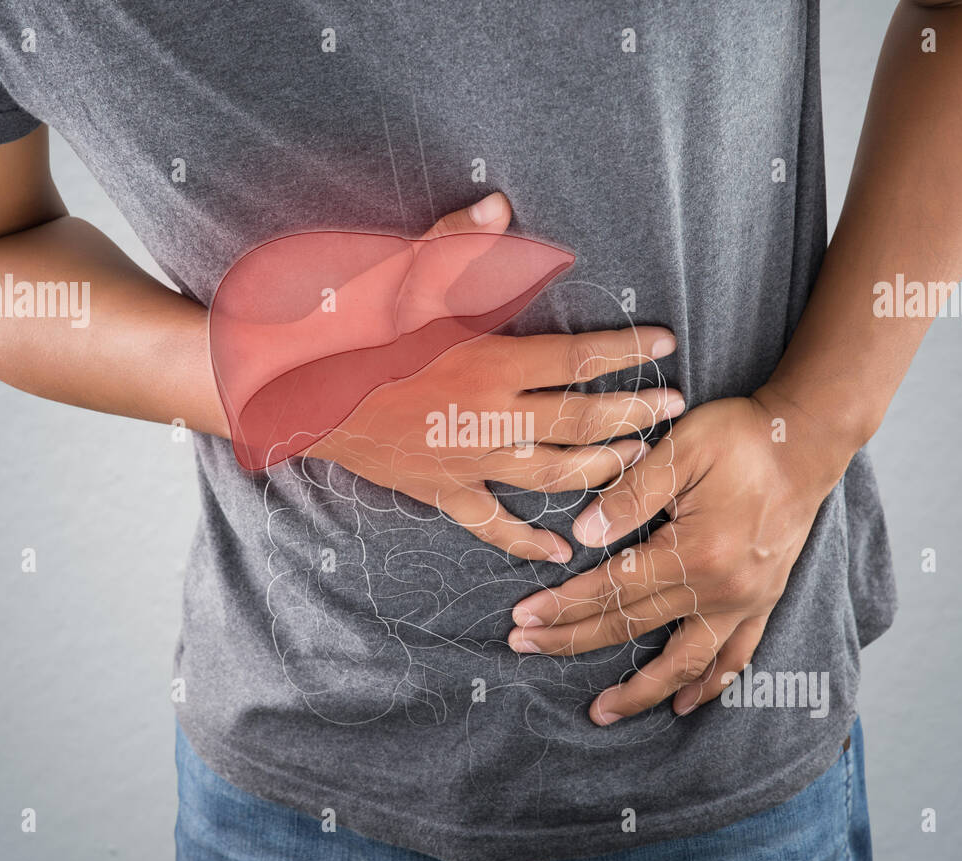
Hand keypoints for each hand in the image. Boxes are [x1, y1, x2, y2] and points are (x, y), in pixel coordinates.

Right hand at [307, 194, 684, 561]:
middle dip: (635, 415)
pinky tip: (559, 550)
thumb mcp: (396, 272)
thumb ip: (455, 244)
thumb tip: (502, 208)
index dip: (627, 353)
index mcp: (486, 360)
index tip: (665, 346)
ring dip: (602, 468)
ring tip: (639, 459)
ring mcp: (465, 460)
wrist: (287, 387)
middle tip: (674, 408)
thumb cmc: (344, 325)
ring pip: (553, 475)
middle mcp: (487, 416)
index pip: (577, 359)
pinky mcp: (439, 491)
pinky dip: (527, 541)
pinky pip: (492, 526)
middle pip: (581, 422)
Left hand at [505, 386, 855, 720]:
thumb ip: (631, 493)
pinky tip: (682, 703)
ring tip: (601, 711)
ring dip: (640, 691)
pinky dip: (708, 684)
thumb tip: (582, 536)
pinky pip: (736, 657)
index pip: (612, 588)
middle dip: (572, 639)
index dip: (563, 605)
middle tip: (524, 647)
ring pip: (684, 662)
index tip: (523, 618)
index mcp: (696, 551)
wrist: (808, 441)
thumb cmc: (742, 437)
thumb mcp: (683, 447)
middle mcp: (721, 588)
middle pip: (633, 625)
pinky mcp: (764, 601)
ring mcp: (745, 601)